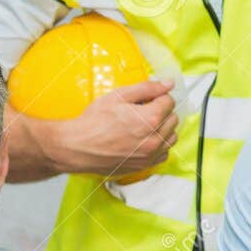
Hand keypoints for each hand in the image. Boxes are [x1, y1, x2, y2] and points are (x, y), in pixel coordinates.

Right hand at [53, 80, 177, 177]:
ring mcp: (150, 155)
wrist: (78, 146)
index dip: (157, 97)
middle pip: (173, 119)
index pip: (170, 101)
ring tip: (144, 125)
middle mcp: (154, 139)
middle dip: (162, 111)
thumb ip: (147, 88)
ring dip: (163, 129)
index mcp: (150, 118)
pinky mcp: (144, 165)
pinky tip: (144, 140)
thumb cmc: (94, 121)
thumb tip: (168, 84)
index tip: (146, 99)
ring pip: (171, 137)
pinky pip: (163, 154)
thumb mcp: (119, 96)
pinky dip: (158, 145)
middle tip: (143, 110)